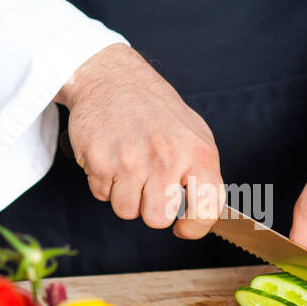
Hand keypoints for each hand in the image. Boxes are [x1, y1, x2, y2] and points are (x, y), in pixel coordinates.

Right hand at [57, 43, 223, 238]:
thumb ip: (203, 173)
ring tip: (129, 167)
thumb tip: (205, 212)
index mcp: (198, 153)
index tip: (183, 227)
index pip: (206, 209)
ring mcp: (131, 160)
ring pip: (126, 211)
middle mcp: (167, 158)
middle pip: (157, 219)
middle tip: (149, 185)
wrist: (113, 78)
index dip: (194, 227)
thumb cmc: (157, 111)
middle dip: (151, 209)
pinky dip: (104, 182)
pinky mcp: (99, 160)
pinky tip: (111, 157)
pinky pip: (101, 195)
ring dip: (125, 196)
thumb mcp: (195, 134)